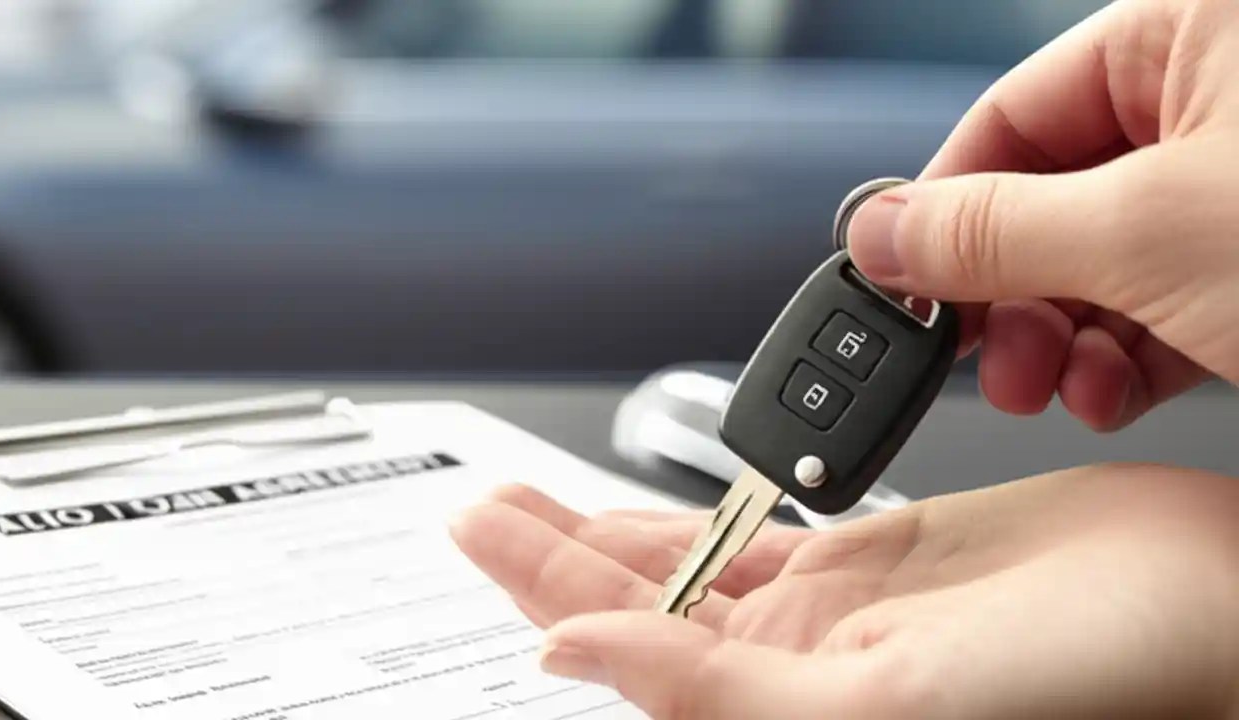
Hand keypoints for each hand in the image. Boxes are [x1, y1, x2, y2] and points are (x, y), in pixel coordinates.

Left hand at [451, 471, 1238, 718]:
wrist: (1195, 608)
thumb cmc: (1081, 691)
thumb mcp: (870, 706)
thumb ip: (714, 688)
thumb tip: (571, 654)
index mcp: (775, 708)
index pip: (619, 643)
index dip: (537, 588)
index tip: (477, 535)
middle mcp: (791, 665)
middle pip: (634, 599)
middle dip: (551, 550)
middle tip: (480, 506)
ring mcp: (830, 607)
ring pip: (686, 560)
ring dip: (608, 525)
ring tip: (534, 494)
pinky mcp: (876, 555)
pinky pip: (761, 524)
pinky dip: (703, 504)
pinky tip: (659, 497)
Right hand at [845, 0, 1238, 430]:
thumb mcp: (1149, 232)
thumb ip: (991, 234)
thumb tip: (879, 235)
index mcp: (1191, 30)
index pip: (1013, 113)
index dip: (943, 210)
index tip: (902, 284)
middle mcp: (1218, 98)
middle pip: (1049, 200)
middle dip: (1009, 299)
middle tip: (984, 354)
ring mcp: (1238, 189)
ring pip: (1100, 264)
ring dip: (1058, 345)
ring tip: (1048, 385)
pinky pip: (1160, 304)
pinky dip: (1122, 363)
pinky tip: (1107, 394)